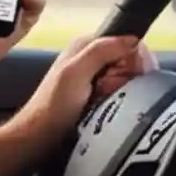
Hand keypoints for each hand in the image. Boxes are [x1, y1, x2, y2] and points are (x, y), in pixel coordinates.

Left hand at [12, 35, 158, 141]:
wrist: (41, 136)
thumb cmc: (55, 103)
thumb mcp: (76, 72)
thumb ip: (101, 51)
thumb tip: (134, 40)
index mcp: (87, 44)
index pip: (127, 42)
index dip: (132, 58)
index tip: (125, 76)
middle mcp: (93, 57)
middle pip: (130, 62)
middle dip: (127, 77)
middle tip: (107, 90)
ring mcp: (96, 77)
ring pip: (128, 79)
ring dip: (124, 91)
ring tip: (105, 101)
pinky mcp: (99, 96)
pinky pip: (122, 93)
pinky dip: (120, 101)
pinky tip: (109, 109)